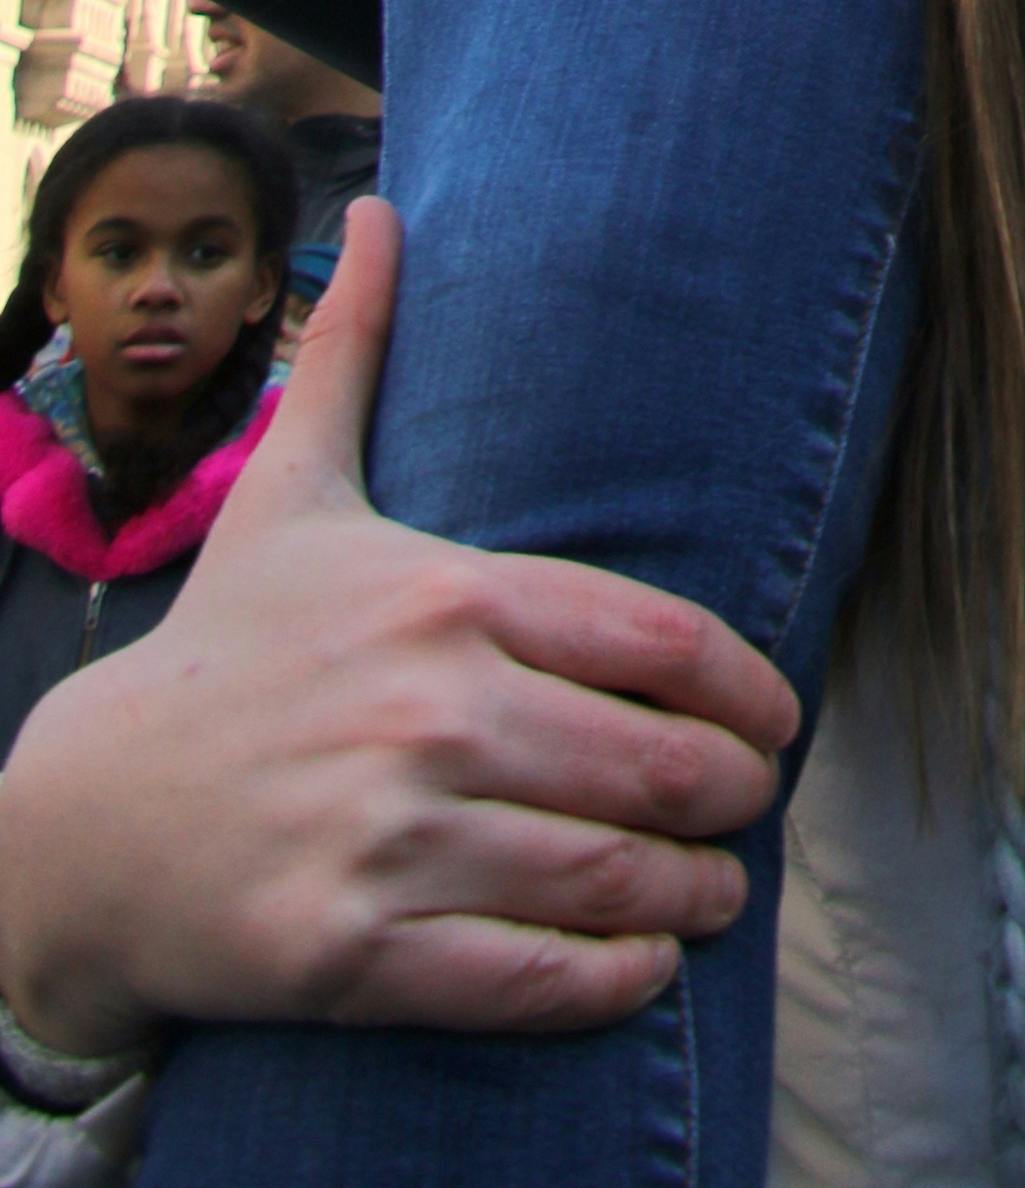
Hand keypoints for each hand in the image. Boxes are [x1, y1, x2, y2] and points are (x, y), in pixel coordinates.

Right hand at [0, 203, 795, 1053]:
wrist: (84, 818)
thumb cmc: (225, 647)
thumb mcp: (295, 489)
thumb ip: (357, 352)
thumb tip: (381, 205)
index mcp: (447, 598)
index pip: (657, 642)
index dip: (744, 692)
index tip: (777, 722)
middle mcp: (429, 712)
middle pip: (648, 764)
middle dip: (728, 797)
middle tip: (752, 812)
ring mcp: (388, 837)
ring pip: (597, 874)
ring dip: (686, 894)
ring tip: (716, 893)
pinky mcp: (348, 952)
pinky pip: (517, 977)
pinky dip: (603, 982)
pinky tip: (643, 970)